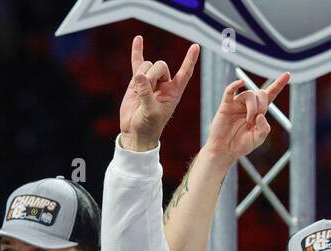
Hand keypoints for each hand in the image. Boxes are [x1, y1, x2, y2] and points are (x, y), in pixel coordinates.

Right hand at [118, 35, 199, 151]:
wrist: (135, 132)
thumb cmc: (148, 126)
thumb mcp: (150, 112)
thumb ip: (146, 94)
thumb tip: (139, 75)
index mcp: (174, 92)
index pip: (185, 73)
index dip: (190, 60)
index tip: (196, 46)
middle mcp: (164, 84)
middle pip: (161, 65)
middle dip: (151, 75)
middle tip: (145, 90)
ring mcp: (150, 81)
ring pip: (147, 65)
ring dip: (141, 76)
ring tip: (138, 93)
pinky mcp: (137, 82)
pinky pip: (138, 63)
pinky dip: (137, 52)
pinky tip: (138, 39)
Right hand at [202, 73, 290, 162]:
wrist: (225, 150)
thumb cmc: (241, 145)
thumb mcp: (257, 139)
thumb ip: (264, 129)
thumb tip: (260, 115)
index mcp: (258, 111)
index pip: (271, 94)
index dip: (279, 84)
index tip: (287, 74)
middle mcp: (248, 105)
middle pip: (261, 93)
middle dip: (263, 104)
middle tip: (257, 118)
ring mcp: (237, 104)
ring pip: (249, 94)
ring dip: (252, 107)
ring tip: (248, 121)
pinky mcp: (226, 106)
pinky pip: (230, 91)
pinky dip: (235, 85)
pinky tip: (240, 82)